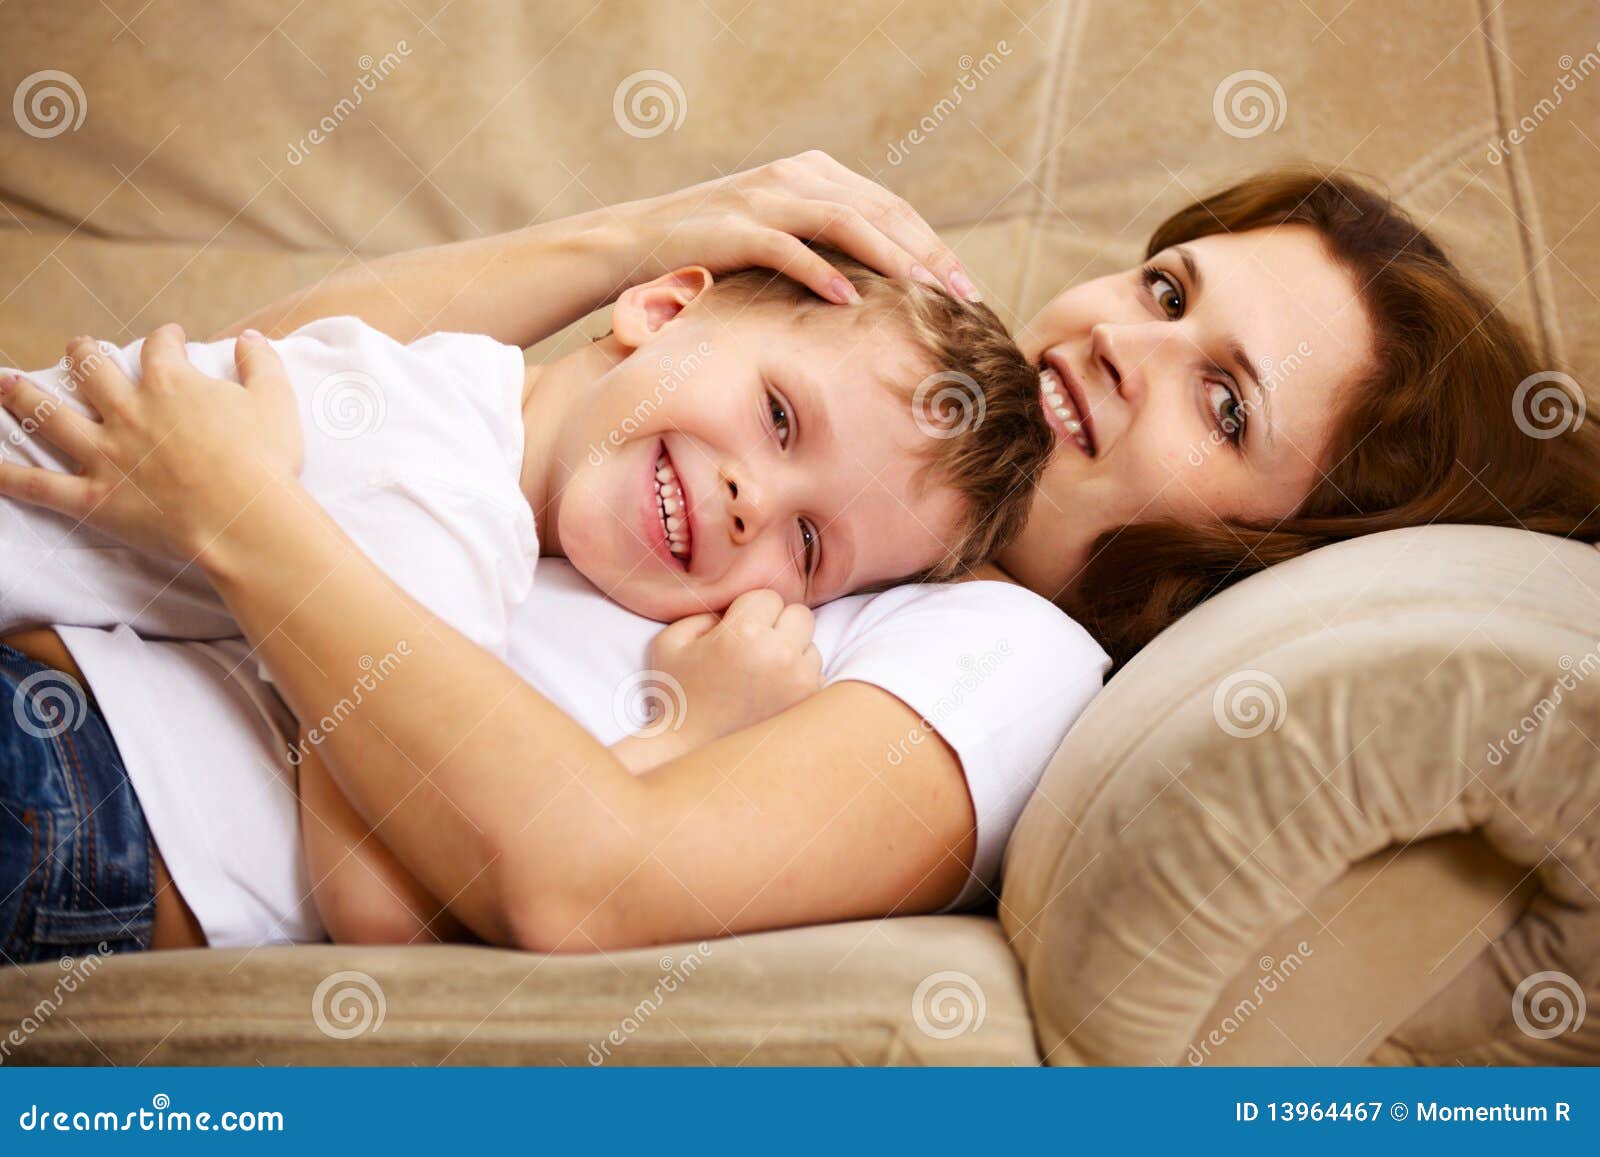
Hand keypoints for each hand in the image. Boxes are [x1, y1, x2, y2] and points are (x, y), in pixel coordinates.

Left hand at [0, 325, 301, 564]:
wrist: (244, 517)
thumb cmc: (265, 462)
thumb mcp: (275, 402)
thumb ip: (262, 365)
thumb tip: (252, 337)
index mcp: (172, 385)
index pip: (160, 348)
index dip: (165, 338)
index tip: (170, 337)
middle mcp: (129, 411)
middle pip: (92, 370)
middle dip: (84, 354)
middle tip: (79, 348)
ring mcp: (106, 454)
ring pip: (52, 415)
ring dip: (24, 396)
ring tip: (6, 382)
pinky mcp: (95, 497)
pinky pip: (40, 486)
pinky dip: (8, 477)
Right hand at [615, 150, 980, 304]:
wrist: (632, 243)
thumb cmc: (712, 252)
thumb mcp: (778, 237)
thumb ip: (825, 243)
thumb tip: (883, 286)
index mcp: (813, 172)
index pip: (890, 206)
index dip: (932, 243)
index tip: (966, 286)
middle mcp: (794, 175)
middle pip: (880, 209)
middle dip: (929, 253)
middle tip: (967, 296)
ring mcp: (763, 197)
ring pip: (845, 220)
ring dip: (891, 257)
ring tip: (926, 293)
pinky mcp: (731, 227)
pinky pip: (786, 247)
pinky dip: (820, 272)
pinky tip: (849, 300)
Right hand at [647, 588, 823, 750]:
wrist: (688, 751)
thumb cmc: (677, 694)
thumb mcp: (671, 641)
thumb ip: (704, 612)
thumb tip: (735, 607)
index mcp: (746, 634)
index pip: (767, 596)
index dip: (748, 611)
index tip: (733, 631)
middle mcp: (780, 655)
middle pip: (799, 614)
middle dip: (777, 624)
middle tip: (752, 646)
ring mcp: (799, 682)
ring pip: (811, 643)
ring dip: (791, 651)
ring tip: (759, 672)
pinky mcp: (809, 703)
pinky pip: (815, 673)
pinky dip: (797, 677)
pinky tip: (769, 691)